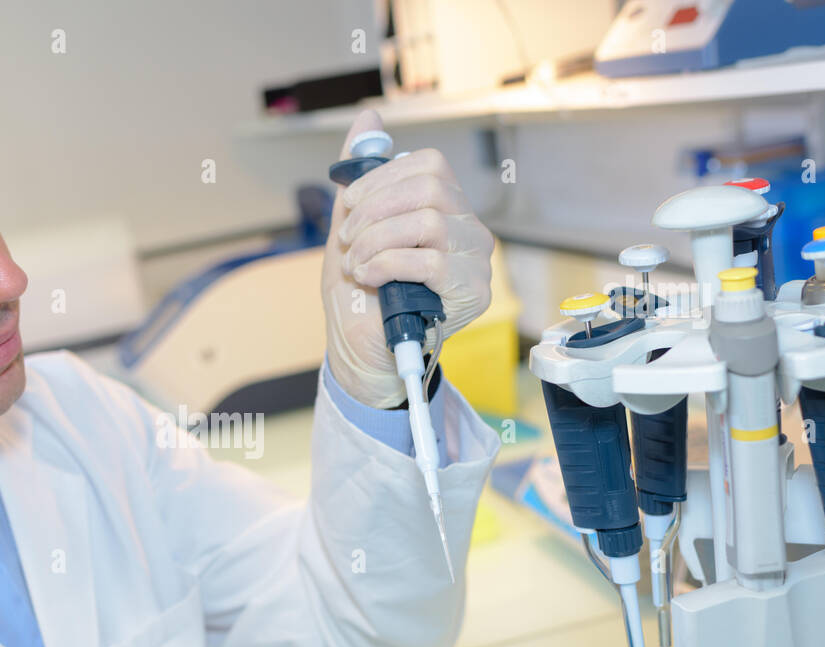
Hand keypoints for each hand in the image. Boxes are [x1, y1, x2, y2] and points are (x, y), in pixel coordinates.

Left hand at [323, 109, 494, 407]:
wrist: (362, 351)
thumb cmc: (360, 294)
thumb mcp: (350, 229)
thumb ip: (360, 176)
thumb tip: (367, 118)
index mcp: (446, 208)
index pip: (428, 166)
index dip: (382, 181)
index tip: (349, 207)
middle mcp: (469, 229)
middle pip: (428, 188)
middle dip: (374, 210)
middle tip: (348, 239)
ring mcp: (476, 260)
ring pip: (428, 221)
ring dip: (377, 240)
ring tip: (356, 264)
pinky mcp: (472, 291)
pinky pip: (430, 259)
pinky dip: (387, 263)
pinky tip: (370, 277)